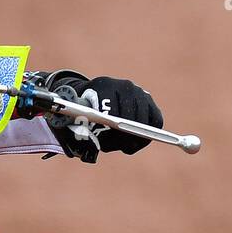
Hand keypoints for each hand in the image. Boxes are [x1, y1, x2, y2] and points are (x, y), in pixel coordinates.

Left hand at [48, 74, 162, 160]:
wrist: (95, 97)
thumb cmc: (84, 110)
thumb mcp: (76, 115)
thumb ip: (79, 128)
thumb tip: (91, 143)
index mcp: (104, 85)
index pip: (110, 107)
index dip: (107, 127)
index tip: (103, 141)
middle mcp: (125, 86)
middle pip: (129, 115)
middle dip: (121, 136)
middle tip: (113, 147)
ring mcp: (140, 93)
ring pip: (143, 122)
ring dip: (133, 139)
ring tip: (122, 147)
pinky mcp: (151, 103)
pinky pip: (155, 122)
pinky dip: (145, 137)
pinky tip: (131, 145)